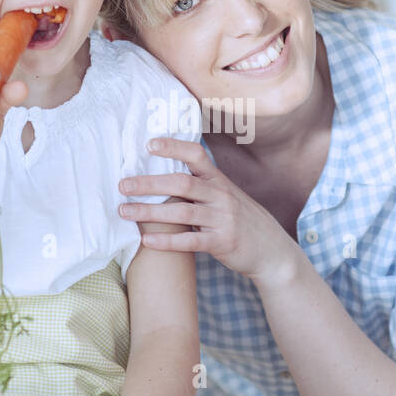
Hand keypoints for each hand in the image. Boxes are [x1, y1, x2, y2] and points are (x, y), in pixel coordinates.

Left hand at [117, 137, 302, 288]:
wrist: (272, 252)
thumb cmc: (243, 222)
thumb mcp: (227, 198)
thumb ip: (203, 187)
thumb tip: (167, 176)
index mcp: (220, 181)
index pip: (196, 155)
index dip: (173, 147)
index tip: (149, 143)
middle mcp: (221, 196)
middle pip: (182, 183)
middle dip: (149, 183)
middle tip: (123, 185)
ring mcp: (223, 220)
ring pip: (182, 212)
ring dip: (150, 212)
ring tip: (124, 211)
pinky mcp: (222, 243)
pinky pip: (190, 241)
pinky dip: (167, 241)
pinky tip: (147, 241)